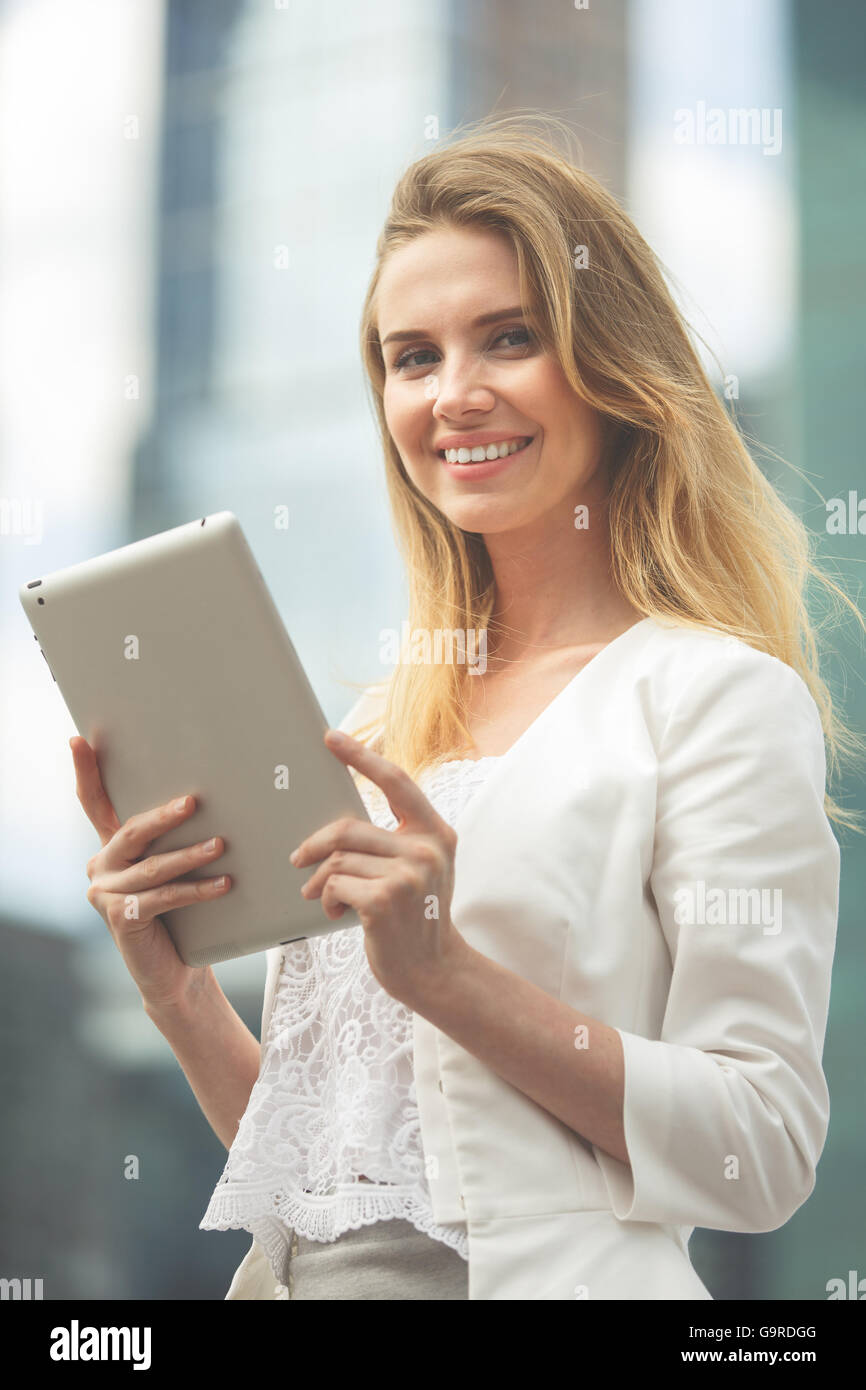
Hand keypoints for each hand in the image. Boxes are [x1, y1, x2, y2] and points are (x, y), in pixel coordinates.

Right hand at [71, 736, 231, 1010]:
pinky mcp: (121, 917)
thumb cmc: (182, 912)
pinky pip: (164, 897)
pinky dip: (196, 890)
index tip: (79, 740)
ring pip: (154, 866)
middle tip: (193, 802)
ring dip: (191, 855)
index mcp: (112, 847)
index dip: (86, 771)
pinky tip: (223, 883)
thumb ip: (175, 839)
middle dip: (164, 816)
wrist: (176, 969)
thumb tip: (209, 798)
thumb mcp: (174, 868)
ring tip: (221, 845)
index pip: (95, 802)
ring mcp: (106, 893)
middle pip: (133, 832)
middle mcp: (102, 866)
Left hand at [289, 729, 463, 1007]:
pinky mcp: (384, 900)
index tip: (330, 737)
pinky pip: (334, 884)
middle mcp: (427, 849)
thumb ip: (394, 841)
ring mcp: (408, 874)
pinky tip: (337, 913)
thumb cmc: (415, 918)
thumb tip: (335, 826)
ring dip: (320, 881)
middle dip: (315, 845)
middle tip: (298, 859)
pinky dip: (327, 899)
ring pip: (337, 859)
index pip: (396, 781)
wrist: (434, 970)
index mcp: (436, 833)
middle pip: (348, 828)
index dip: (361, 757)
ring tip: (321, 896)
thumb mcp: (419, 870)